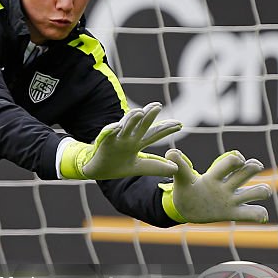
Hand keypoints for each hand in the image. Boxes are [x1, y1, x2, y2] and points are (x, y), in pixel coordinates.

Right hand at [60, 102, 181, 179]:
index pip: (154, 134)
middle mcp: (128, 139)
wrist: (97, 171)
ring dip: (131, 119)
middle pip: (140, 126)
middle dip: (149, 115)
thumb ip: (156, 167)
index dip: (166, 129)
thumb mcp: (140, 168)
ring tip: (139, 112)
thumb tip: (175, 169)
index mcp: (136, 143)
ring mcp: (116, 140)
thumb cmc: (117, 166)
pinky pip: (107, 136)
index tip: (180, 124)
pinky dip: (111, 130)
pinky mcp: (104, 144)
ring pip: (124, 127)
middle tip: (158, 106)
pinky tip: (116, 126)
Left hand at [161, 149, 272, 222]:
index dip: (237, 159)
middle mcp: (227, 185)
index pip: (231, 161)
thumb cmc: (186, 189)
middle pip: (248, 171)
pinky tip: (261, 216)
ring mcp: (231, 199)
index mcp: (215, 175)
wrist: (185, 208)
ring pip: (256, 191)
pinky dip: (259, 214)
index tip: (237, 160)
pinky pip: (250, 214)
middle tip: (251, 167)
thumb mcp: (182, 179)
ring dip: (262, 190)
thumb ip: (179, 167)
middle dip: (253, 167)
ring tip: (261, 192)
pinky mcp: (232, 213)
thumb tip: (171, 152)